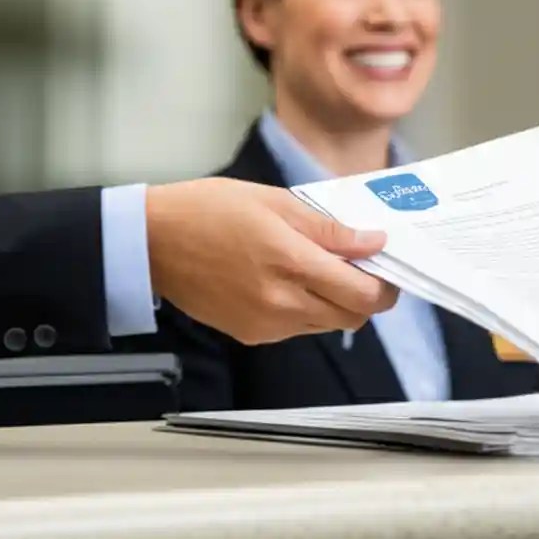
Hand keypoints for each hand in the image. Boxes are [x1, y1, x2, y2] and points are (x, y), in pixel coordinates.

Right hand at [145, 177, 397, 343]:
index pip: (363, 293)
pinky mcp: (251, 334)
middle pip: (353, 316)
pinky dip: (308, 310)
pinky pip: (298, 328)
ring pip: (328, 325)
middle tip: (361, 268)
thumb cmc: (209, 211)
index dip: (385, 285)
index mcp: (291, 264)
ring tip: (320, 270)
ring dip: (337, 303)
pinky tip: (290, 282)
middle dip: (367, 296)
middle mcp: (282, 302)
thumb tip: (373, 242)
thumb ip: (329, 229)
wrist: (152, 242)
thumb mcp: (275, 204)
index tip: (387, 267)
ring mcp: (266, 324)